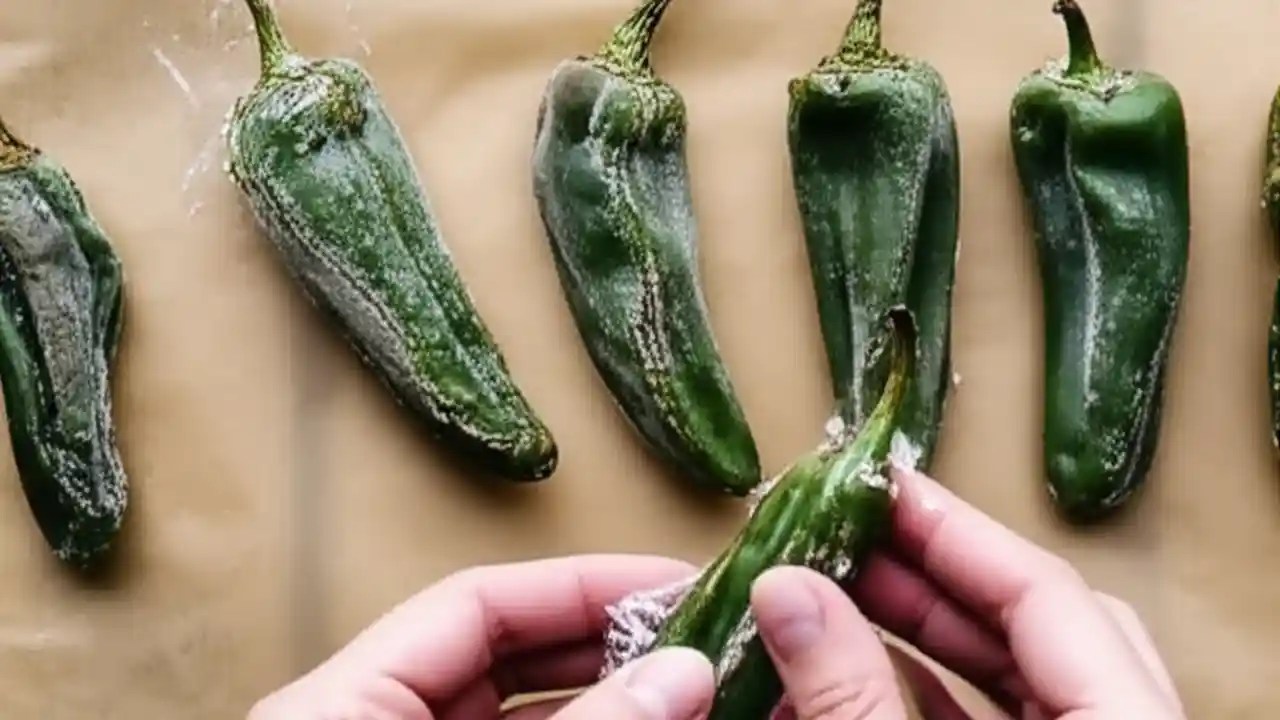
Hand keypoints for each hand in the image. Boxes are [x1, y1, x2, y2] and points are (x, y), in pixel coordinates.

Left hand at [246, 554, 715, 719]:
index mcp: (344, 699)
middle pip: (506, 651)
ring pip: (526, 710)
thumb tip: (683, 673)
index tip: (673, 582)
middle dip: (608, 640)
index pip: (478, 601)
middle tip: (698, 634)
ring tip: (691, 685)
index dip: (582, 583)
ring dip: (610, 696)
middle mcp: (374, 718)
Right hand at [748, 466, 1185, 718]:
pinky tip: (863, 675)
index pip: (1048, 591)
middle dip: (936, 574)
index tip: (879, 488)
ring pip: (1023, 674)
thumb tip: (789, 592)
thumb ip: (854, 695)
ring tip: (842, 599)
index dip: (955, 529)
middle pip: (1043, 623)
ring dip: (930, 632)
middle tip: (851, 537)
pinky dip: (935, 693)